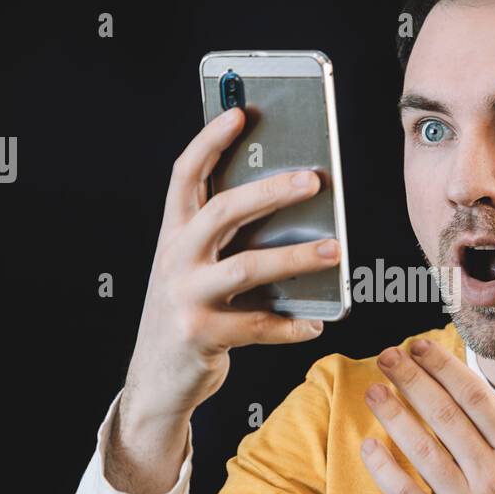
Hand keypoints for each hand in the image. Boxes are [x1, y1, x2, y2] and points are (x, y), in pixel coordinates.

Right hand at [114, 107, 341, 486]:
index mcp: (174, 234)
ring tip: (336, 251)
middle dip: (270, 191)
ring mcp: (185, 297)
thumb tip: (295, 207)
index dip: (210, 141)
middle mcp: (175, 259)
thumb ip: (230, 241)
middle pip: (223, 211)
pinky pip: (258, 326)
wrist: (158, 379)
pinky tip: (317, 322)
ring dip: (296, 257)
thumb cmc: (192, 312)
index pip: (186, 175)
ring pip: (246, 268)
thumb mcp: (199, 268)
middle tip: (314, 179)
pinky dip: (292, 325)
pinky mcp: (201, 335)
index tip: (241, 114)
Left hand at [359, 337, 494, 493]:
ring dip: (395, 415)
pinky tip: (369, 446)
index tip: (421, 347)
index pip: (476, 398)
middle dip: (412, 379)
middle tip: (387, 355)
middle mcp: (493, 476)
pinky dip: (386, 470)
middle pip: (445, 415)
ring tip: (374, 390)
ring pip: (423, 450)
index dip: (445, 367)